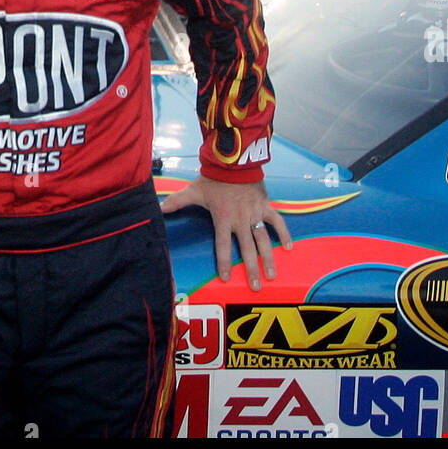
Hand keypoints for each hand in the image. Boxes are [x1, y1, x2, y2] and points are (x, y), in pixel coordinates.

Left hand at [161, 176, 291, 291]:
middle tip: (256, 286)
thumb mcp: (194, 190)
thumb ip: (178, 201)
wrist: (234, 161)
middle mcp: (240, 220)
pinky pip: (277, 221)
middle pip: (246, 249)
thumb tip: (159, 208)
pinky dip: (284, 233)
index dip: (224, 263)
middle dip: (252, 269)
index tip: (227, 278)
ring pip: (263, 240)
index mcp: (223, 219)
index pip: (222, 246)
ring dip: (268, 258)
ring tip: (272, 274)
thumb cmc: (214, 177)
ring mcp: (254, 213)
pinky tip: (288, 247)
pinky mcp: (265, 205)